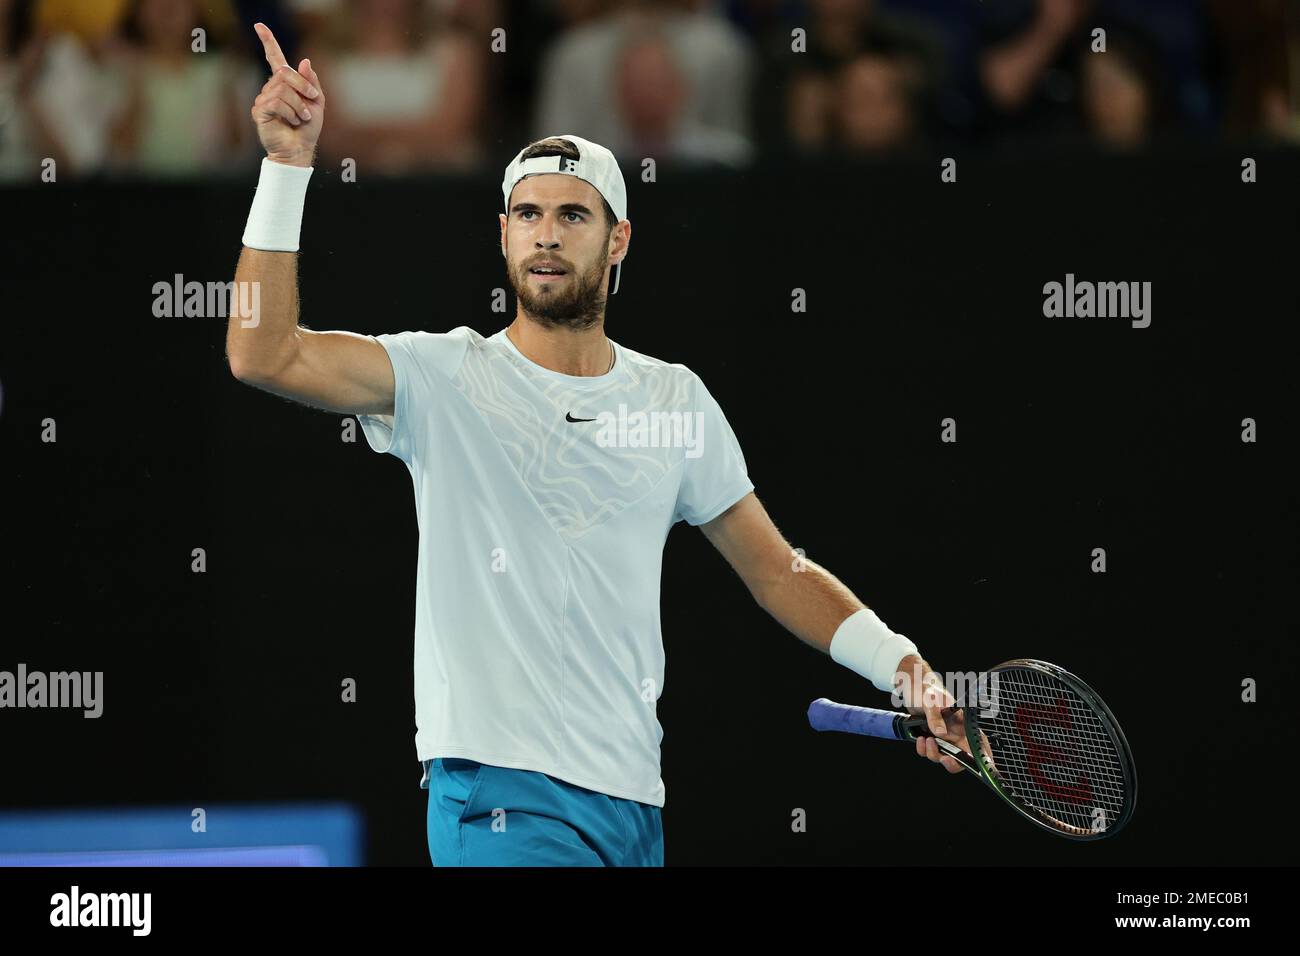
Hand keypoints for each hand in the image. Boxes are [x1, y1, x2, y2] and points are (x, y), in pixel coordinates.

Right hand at [250, 22, 323, 167]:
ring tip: (301, 118)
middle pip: (285, 72)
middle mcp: (271, 88)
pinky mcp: (260, 111)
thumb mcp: (317, 102)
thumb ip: (311, 82)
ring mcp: (263, 98)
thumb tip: (304, 61)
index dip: (268, 42)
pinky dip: (291, 112)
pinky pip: (276, 102)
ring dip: (299, 105)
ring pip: (283, 89)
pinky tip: (293, 121)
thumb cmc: (308, 128)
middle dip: (303, 86)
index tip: (259, 26)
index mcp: (284, 83)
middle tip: (312, 101)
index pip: (274, 58)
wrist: (300, 149)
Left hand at [893, 655, 972, 774]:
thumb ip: (936, 716)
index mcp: (962, 723)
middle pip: (961, 756)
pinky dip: (923, 749)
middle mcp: (955, 732)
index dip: (983, 757)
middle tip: (944, 759)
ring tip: (926, 740)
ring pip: (944, 756)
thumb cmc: (926, 689)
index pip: (978, 742)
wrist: (911, 687)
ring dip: (934, 754)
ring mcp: (943, 736)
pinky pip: (929, 751)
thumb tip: (940, 734)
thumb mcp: (930, 700)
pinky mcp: (931, 737)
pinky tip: (920, 739)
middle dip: (953, 763)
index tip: (979, 766)